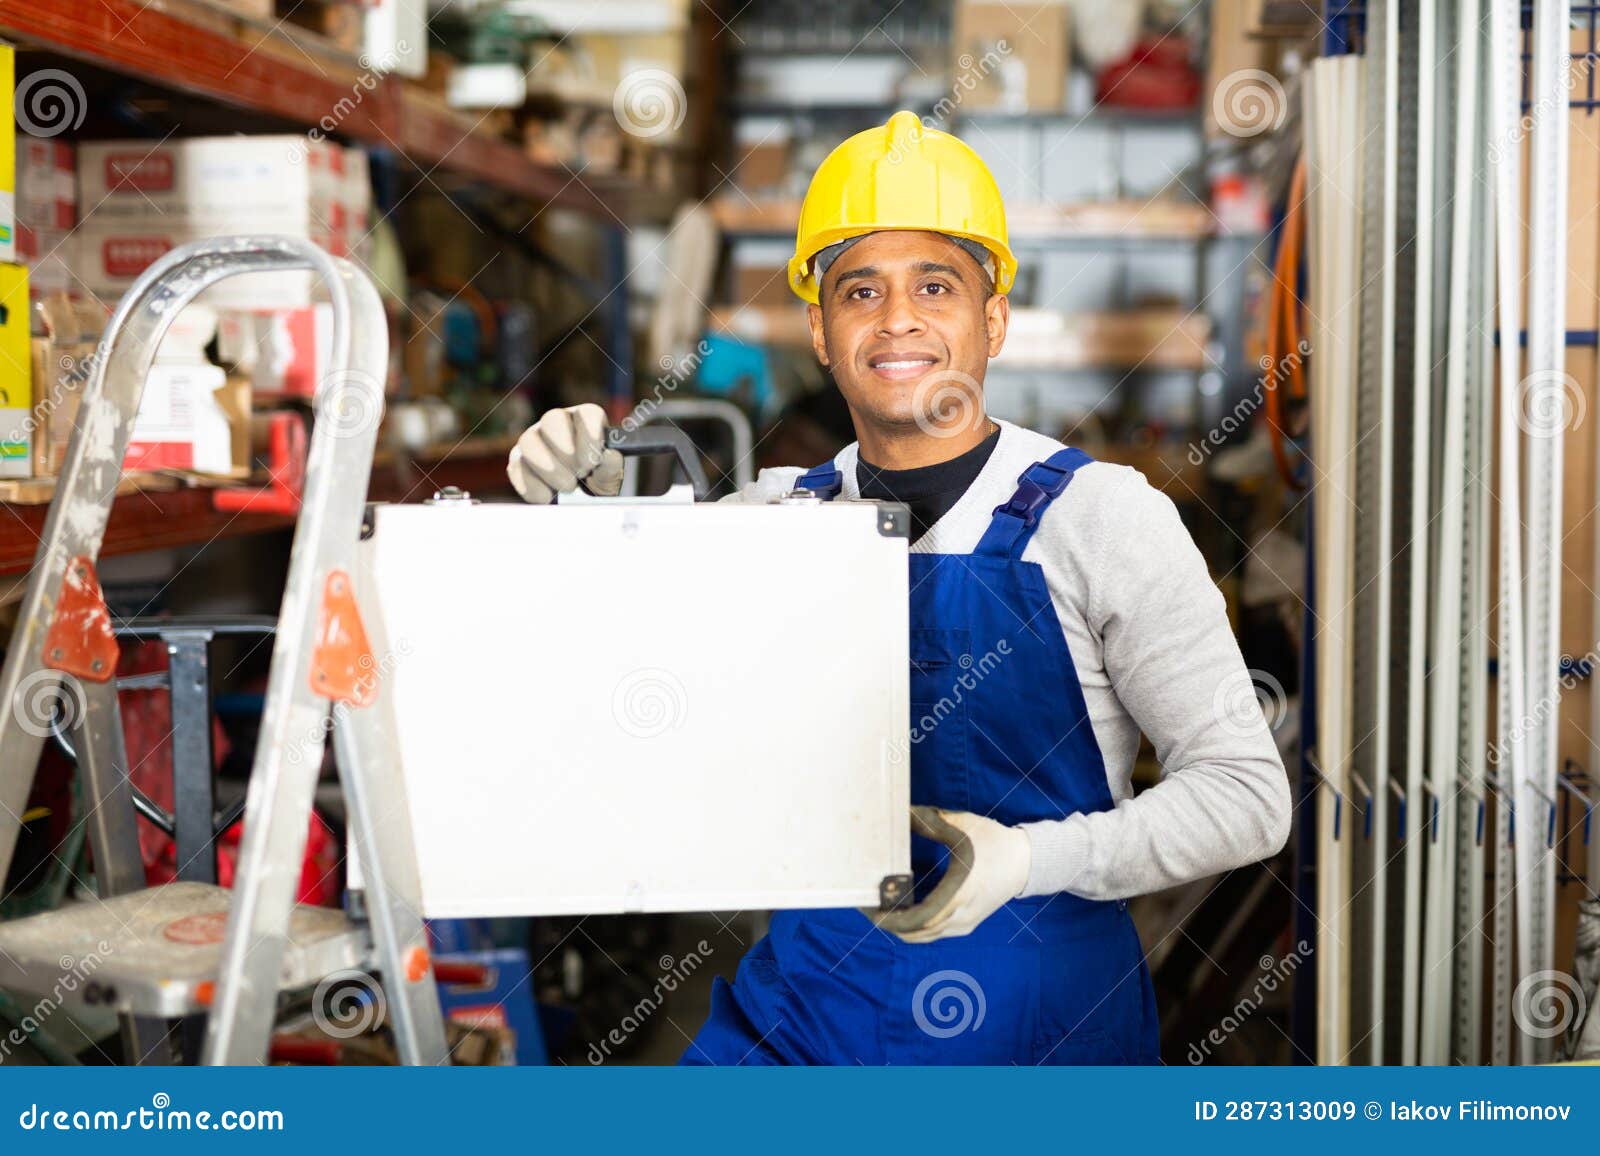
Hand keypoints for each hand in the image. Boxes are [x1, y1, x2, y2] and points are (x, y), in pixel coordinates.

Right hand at [507, 403, 623, 502]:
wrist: (580, 500)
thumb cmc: (597, 479)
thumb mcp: (610, 475)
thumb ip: (611, 465)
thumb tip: (609, 456)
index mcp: (586, 420)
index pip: (588, 413)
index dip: (590, 436)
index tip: (593, 461)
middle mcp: (558, 423)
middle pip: (552, 419)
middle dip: (566, 448)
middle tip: (580, 473)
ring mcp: (534, 439)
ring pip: (529, 441)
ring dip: (548, 467)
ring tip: (568, 487)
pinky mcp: (518, 461)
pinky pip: (516, 467)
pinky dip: (531, 484)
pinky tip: (547, 496)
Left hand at [871, 806, 1031, 942]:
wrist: (1027, 861)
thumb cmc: (994, 841)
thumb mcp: (962, 825)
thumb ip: (929, 820)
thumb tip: (901, 812)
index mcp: (958, 892)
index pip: (918, 919)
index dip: (891, 919)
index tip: (872, 909)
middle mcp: (961, 914)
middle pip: (917, 933)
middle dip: (889, 924)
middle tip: (869, 908)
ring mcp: (965, 923)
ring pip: (925, 936)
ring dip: (902, 928)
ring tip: (883, 910)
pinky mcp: (968, 924)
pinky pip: (936, 933)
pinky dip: (916, 928)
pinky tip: (904, 912)